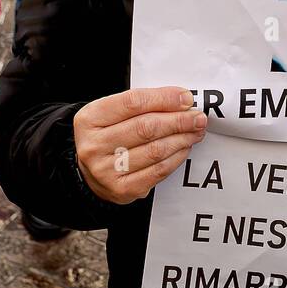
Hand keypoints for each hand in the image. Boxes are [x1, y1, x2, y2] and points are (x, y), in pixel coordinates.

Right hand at [74, 86, 207, 203]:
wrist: (89, 171)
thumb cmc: (106, 135)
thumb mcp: (112, 113)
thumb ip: (142, 103)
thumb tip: (181, 100)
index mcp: (89, 119)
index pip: (133, 102)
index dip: (163, 99)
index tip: (186, 98)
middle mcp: (94, 145)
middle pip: (146, 128)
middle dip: (178, 120)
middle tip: (197, 117)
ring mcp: (106, 170)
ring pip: (155, 150)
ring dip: (182, 139)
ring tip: (195, 131)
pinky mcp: (122, 189)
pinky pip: (158, 171)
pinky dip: (176, 157)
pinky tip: (184, 147)